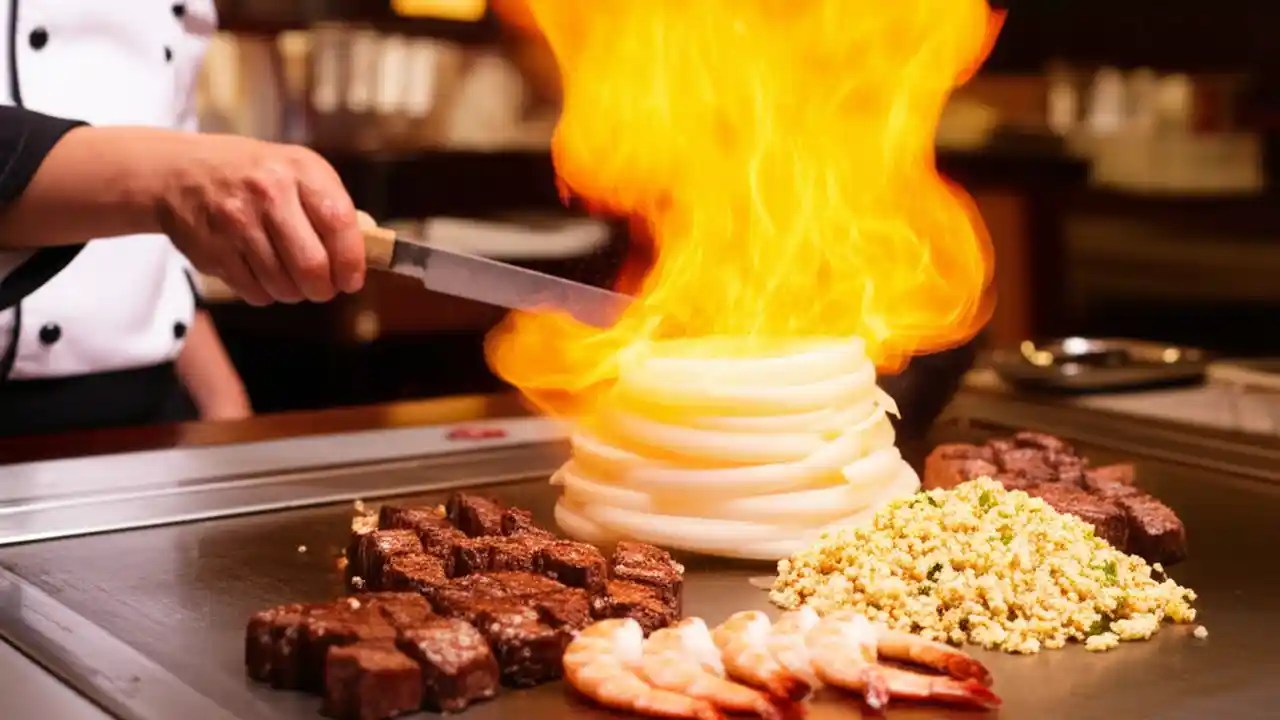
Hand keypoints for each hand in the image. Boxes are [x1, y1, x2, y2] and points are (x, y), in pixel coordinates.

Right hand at [158, 134, 364, 304]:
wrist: (180, 172)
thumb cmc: (254, 175)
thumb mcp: (296, 169)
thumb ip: (332, 205)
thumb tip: (372, 249)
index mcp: (299, 170)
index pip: (340, 223)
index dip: (353, 261)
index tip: (352, 279)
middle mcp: (267, 193)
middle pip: (312, 265)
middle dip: (324, 288)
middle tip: (324, 289)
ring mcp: (236, 222)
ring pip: (284, 286)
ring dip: (295, 293)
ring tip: (292, 279)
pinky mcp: (213, 250)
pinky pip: (255, 292)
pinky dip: (266, 293)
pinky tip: (262, 274)